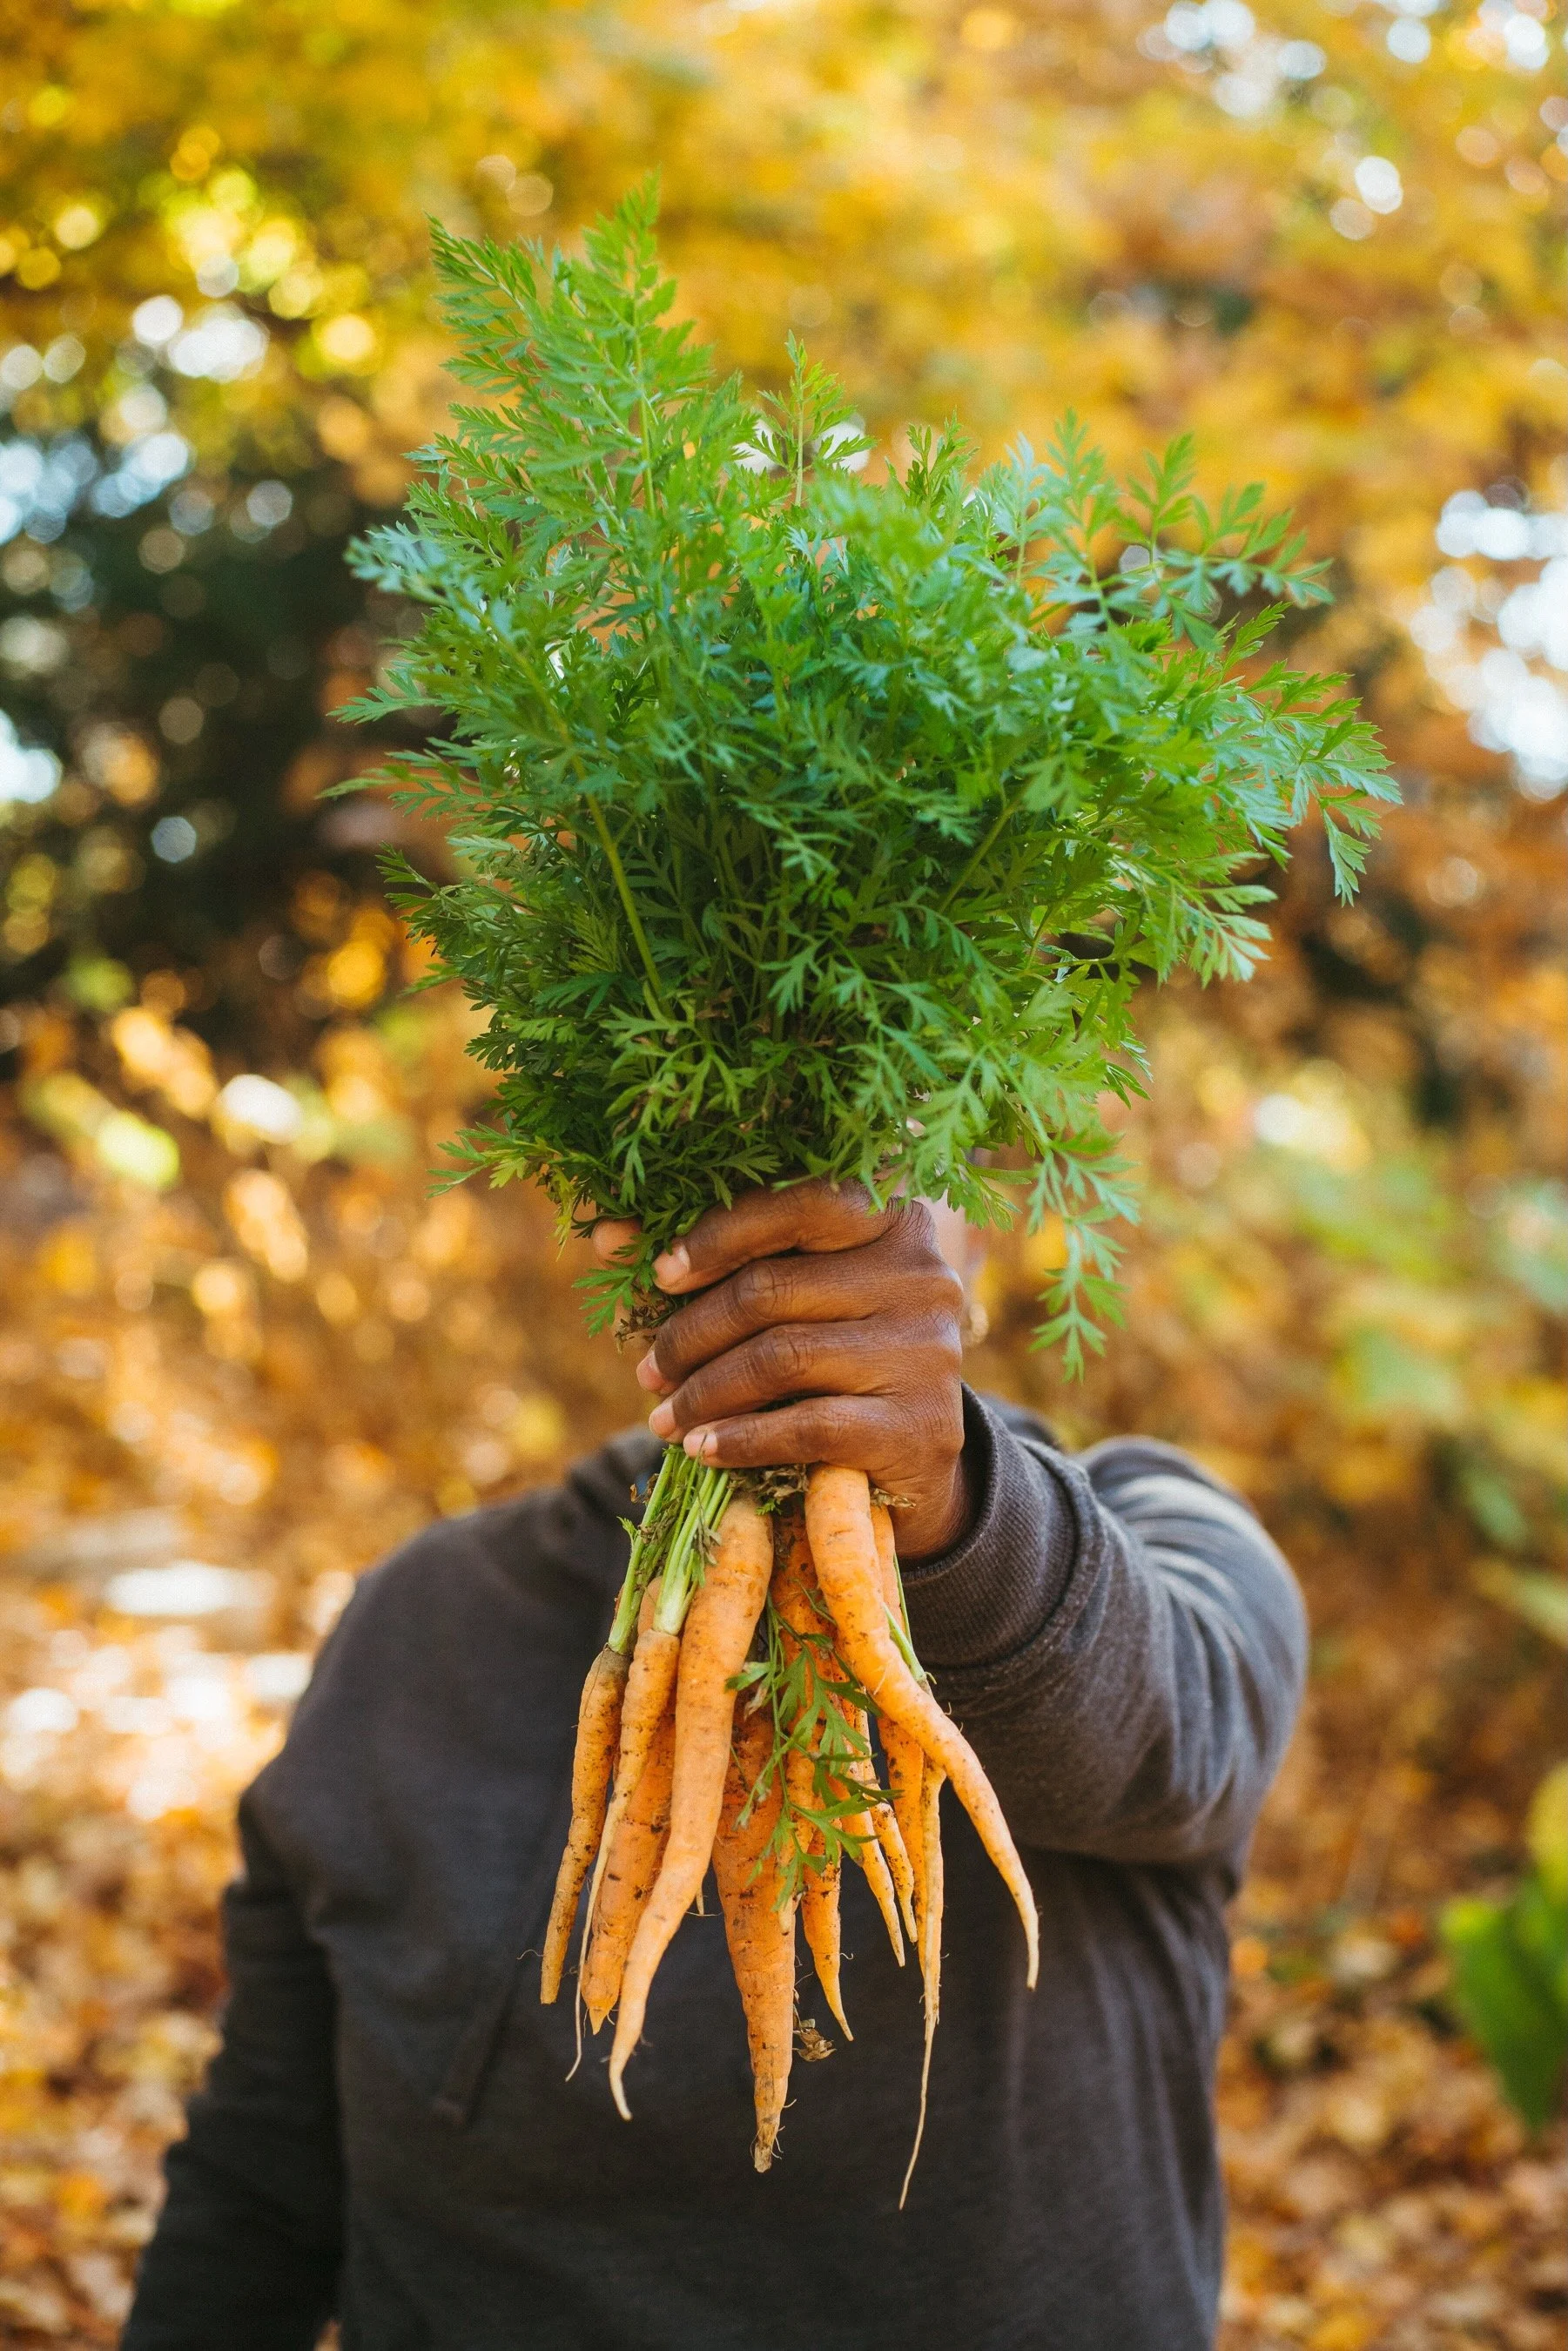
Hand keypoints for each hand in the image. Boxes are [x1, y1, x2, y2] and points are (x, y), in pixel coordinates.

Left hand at [592, 1181, 972, 1561]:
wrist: (915, 1464)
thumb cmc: (836, 1360)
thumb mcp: (789, 1301)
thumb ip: (711, 1262)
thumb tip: (607, 1234)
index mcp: (895, 1219)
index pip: (798, 1202)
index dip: (717, 1235)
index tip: (659, 1274)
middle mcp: (921, 1275)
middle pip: (771, 1289)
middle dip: (689, 1334)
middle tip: (647, 1371)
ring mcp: (926, 1350)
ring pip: (780, 1357)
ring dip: (704, 1393)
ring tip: (664, 1418)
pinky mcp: (918, 1425)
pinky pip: (806, 1425)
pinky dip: (740, 1439)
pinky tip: (704, 1449)